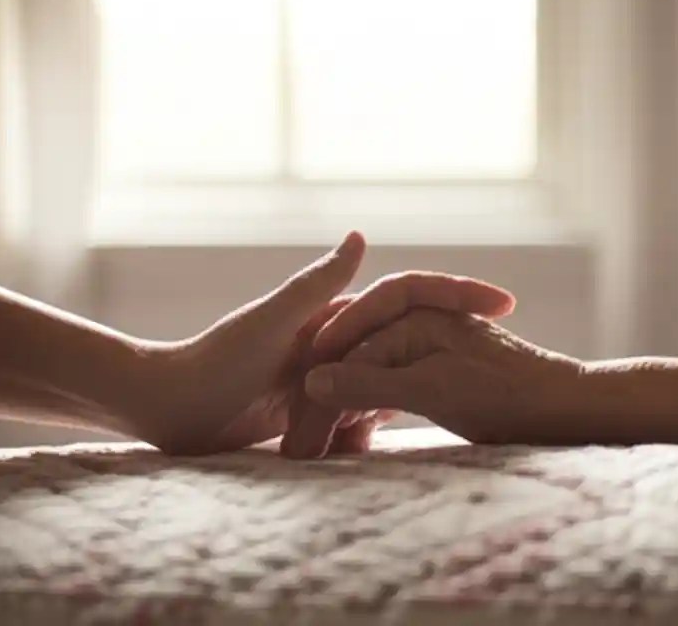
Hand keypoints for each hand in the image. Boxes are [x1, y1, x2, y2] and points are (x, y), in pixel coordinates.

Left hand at [111, 234, 515, 454]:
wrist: (169, 408)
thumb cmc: (216, 361)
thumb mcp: (272, 321)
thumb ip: (317, 285)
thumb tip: (362, 235)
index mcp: (333, 315)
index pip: (409, 302)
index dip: (457, 298)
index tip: (505, 303)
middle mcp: (332, 343)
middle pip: (406, 347)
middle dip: (451, 354)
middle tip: (507, 365)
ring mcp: (322, 379)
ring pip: (384, 389)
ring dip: (415, 399)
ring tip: (473, 410)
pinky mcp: (306, 413)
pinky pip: (356, 420)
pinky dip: (374, 431)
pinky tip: (400, 443)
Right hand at [302, 308, 587, 446]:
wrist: (567, 410)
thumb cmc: (505, 395)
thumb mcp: (431, 390)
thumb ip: (370, 383)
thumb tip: (314, 382)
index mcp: (414, 316)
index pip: (349, 337)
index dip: (318, 374)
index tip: (294, 407)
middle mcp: (416, 327)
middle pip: (353, 359)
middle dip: (326, 401)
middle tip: (301, 448)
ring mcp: (426, 354)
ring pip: (367, 381)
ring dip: (343, 415)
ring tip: (314, 453)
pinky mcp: (436, 382)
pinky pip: (387, 397)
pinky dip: (367, 421)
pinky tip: (352, 449)